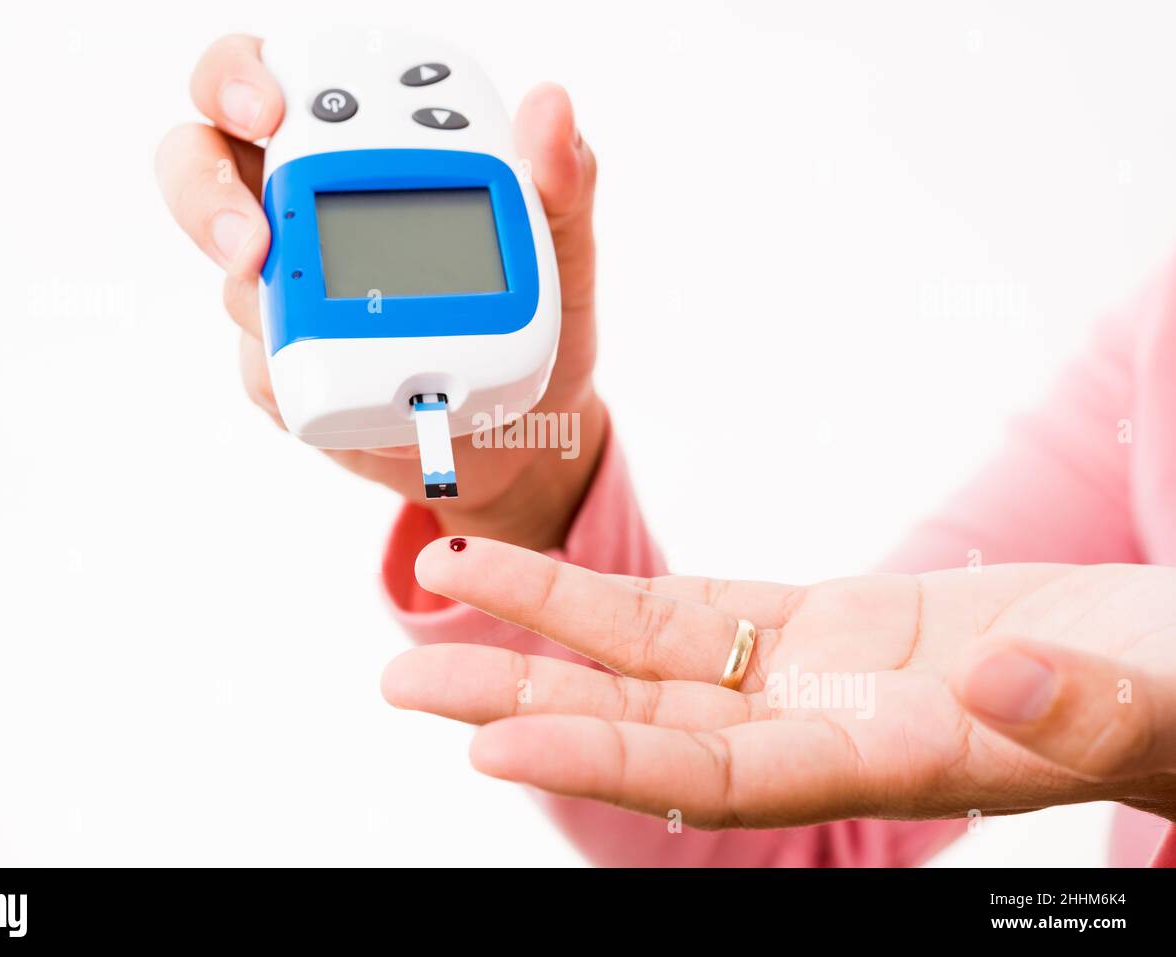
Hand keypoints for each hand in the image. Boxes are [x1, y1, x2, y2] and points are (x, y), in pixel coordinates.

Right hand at [155, 36, 604, 549]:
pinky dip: (301, 383)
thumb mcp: (560, 243)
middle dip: (206, 196)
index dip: (238, 77)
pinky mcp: (286, 369)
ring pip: (230, 282)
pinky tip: (365, 397)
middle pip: (201, 167)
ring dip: (273, 309)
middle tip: (256, 244)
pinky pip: (262, 372)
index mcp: (359, 148)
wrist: (521, 429)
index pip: (270, 83)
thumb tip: (550, 108)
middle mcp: (303, 206)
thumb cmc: (528, 314)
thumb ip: (559, 176)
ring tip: (348, 339)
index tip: (269, 110)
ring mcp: (286, 290)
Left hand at [382, 537, 1175, 827]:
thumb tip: (1008, 681)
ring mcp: (807, 672)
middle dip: (521, 701)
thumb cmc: (1168, 692)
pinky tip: (535, 576)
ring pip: (645, 655)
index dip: (604, 762)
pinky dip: (611, 593)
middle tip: (405, 684)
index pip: (715, 779)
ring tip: (441, 591)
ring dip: (541, 630)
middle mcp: (818, 727)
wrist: (1166, 657)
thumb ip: (1080, 706)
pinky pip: (691, 607)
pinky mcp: (816, 619)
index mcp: (885, 765)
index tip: (495, 746)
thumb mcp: (1153, 698)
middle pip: (641, 720)